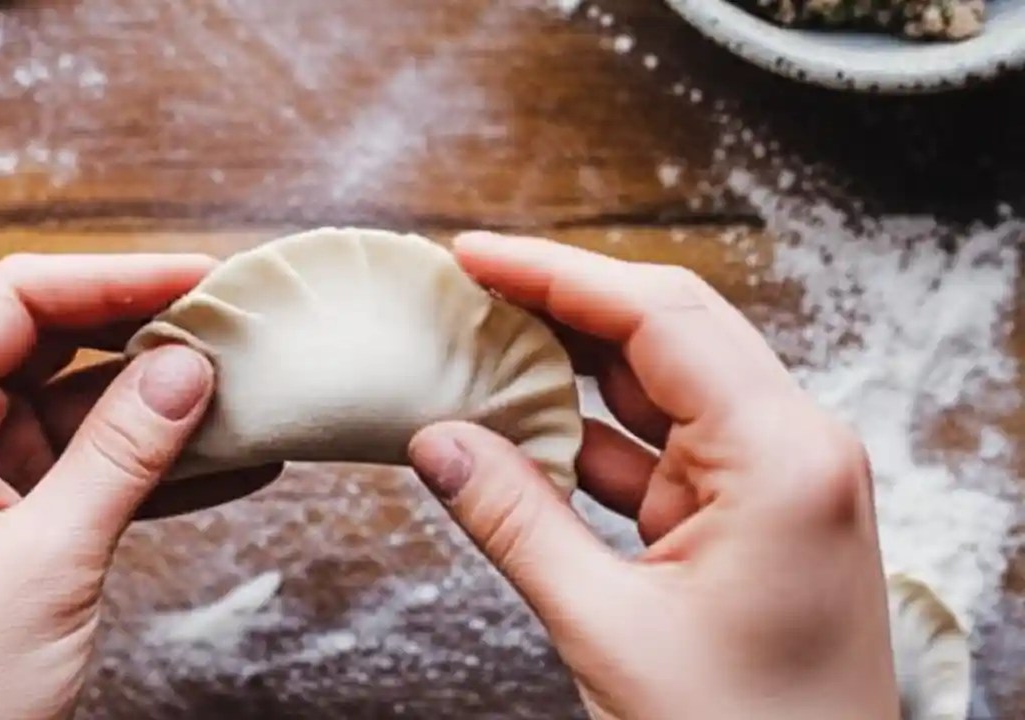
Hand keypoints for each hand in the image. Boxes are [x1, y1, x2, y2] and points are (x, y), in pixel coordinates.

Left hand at [0, 254, 278, 719]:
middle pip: (57, 343)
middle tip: (233, 322)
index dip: (112, 279)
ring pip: (91, 406)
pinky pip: (107, 468)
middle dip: (146, 331)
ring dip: (168, 401)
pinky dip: (168, 464)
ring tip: (249, 385)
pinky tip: (239, 460)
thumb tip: (191, 363)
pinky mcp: (28, 520)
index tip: (198, 278)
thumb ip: (123, 451)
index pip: (16, 303)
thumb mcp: (50, 555)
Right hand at [409, 233, 897, 719]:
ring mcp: (772, 485)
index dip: (556, 274)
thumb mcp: (609, 629)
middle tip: (471, 285)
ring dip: (571, 370)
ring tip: (482, 345)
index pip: (660, 320)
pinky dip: (588, 438)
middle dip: (564, 304)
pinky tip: (520, 428)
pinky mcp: (746, 520)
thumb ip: (514, 523)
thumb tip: (436, 442)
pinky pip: (657, 452)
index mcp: (781, 459)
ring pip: (660, 390)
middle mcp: (791, 452)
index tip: (473, 255)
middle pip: (666, 336)